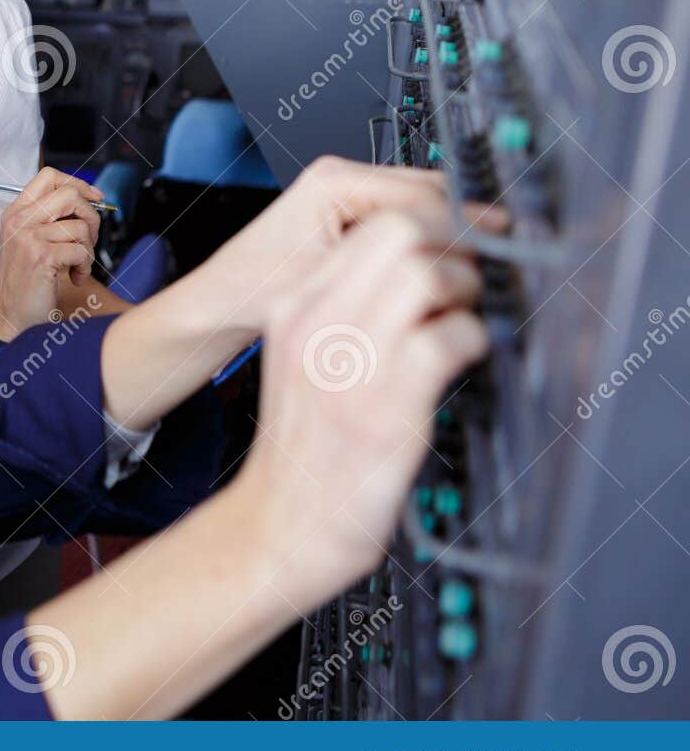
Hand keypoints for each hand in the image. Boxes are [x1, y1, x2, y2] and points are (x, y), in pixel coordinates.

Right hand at [0, 168, 103, 338]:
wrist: (12, 315)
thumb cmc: (27, 281)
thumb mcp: (31, 240)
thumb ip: (50, 218)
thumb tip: (88, 199)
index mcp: (16, 212)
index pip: (49, 176)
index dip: (78, 183)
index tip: (94, 198)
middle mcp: (19, 221)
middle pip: (69, 194)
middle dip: (90, 215)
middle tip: (88, 238)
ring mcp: (28, 237)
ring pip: (80, 226)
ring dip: (88, 249)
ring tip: (77, 264)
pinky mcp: (40, 256)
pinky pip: (80, 251)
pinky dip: (85, 267)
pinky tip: (74, 277)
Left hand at [203, 155, 505, 336]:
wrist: (221, 301)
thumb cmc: (254, 292)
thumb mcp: (326, 286)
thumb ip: (386, 269)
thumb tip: (445, 267)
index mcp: (334, 181)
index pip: (420, 196)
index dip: (463, 226)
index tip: (498, 249)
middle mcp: (340, 174)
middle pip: (426, 193)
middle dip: (462, 226)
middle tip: (501, 258)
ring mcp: (345, 189)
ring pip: (419, 206)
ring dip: (447, 234)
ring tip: (480, 266)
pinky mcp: (348, 209)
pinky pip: (402, 219)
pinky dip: (425, 240)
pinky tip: (445, 268)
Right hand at [232, 203, 491, 606]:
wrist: (278, 526)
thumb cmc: (303, 449)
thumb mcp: (303, 361)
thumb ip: (345, 312)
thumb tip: (417, 268)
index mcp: (293, 308)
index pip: (372, 224)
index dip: (430, 225)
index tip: (454, 246)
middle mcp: (316, 325)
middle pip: (401, 232)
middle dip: (450, 246)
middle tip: (463, 281)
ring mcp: (349, 364)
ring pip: (426, 274)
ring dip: (464, 289)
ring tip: (461, 318)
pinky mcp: (386, 407)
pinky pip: (449, 338)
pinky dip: (472, 341)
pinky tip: (462, 361)